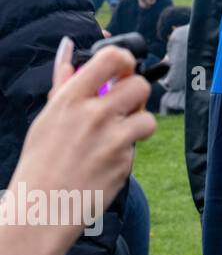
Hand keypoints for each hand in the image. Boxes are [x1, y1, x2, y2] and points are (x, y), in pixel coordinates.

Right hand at [0, 39, 153, 254]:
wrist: (41, 208)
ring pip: (147, 117)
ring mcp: (112, 139)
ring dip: (137, 126)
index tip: (124, 69)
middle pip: (140, 85)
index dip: (126, 60)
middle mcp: (94, 115)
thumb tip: (69, 46)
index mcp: (70, 99)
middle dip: (136, 95)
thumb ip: (64, 82)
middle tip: (123, 106)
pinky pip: (138, 147)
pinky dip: (127, 152)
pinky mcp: (125, 162)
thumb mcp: (47, 117)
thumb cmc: (41, 160)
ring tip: (115, 138)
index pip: (112, 59)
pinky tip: (105, 163)